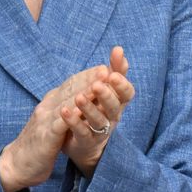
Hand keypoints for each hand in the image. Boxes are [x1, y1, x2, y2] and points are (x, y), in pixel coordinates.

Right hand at [0, 61, 115, 191]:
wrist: (17, 164)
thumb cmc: (38, 144)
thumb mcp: (51, 122)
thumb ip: (63, 109)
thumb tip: (78, 98)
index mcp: (50, 104)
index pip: (70, 85)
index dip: (87, 76)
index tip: (104, 68)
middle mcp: (47, 107)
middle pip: (70, 90)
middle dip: (88, 79)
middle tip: (106, 69)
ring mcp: (45, 120)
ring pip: (66, 103)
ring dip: (83, 93)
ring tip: (99, 84)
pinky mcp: (45, 136)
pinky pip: (60, 124)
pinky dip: (71, 115)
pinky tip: (83, 109)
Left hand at [59, 45, 135, 177]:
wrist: (85, 142)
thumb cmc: (98, 109)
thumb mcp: (106, 88)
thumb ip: (113, 70)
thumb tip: (119, 49)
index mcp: (118, 103)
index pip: (127, 93)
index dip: (122, 84)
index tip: (113, 74)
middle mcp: (112, 117)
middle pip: (115, 107)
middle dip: (107, 95)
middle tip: (98, 84)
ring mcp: (100, 130)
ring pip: (99, 120)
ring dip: (89, 108)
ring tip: (79, 97)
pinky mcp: (86, 141)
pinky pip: (82, 132)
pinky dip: (73, 122)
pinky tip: (64, 111)